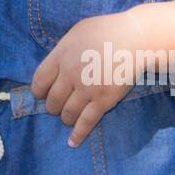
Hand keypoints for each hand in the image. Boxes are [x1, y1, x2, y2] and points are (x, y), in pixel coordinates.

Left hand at [30, 10, 145, 148]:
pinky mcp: (103, 101)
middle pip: (52, 100)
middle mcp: (70, 74)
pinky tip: (72, 143)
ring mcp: (86, 89)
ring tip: (67, 117)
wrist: (135, 39)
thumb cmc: (106, 31)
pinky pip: (86, 123)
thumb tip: (54, 64)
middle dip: (52, 106)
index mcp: (61, 56)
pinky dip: (78, 135)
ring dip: (65, 118)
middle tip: (57, 106)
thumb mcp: (77, 33)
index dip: (39, 91)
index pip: (39, 81)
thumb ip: (63, 50)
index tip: (42, 94)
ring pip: (67, 113)